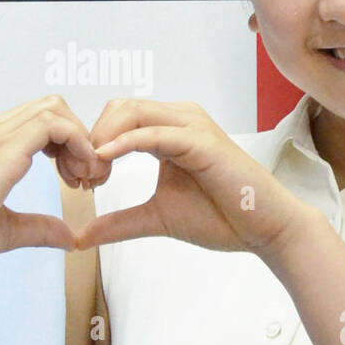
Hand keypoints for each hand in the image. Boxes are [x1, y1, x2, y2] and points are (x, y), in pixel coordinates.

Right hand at [0, 96, 107, 279]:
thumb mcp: (9, 229)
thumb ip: (39, 227)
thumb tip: (69, 236)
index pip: (40, 119)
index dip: (67, 143)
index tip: (75, 179)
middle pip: (51, 108)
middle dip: (78, 137)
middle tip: (84, 177)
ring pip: (55, 110)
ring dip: (80, 140)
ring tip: (82, 178)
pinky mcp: (3, 149)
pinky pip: (54, 125)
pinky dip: (77, 144)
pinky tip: (78, 174)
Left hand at [74, 99, 309, 258]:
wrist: (264, 228)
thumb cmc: (220, 217)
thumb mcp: (156, 217)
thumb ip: (118, 222)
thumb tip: (80, 236)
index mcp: (168, 129)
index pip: (116, 118)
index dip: (91, 144)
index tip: (80, 180)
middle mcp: (179, 118)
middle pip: (117, 108)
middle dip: (91, 138)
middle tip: (81, 177)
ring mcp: (191, 125)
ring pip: (131, 112)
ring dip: (102, 139)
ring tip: (92, 174)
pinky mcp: (200, 141)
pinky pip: (153, 133)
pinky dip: (124, 143)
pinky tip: (104, 160)